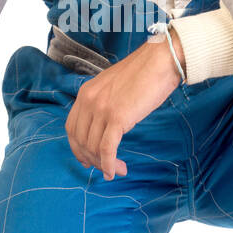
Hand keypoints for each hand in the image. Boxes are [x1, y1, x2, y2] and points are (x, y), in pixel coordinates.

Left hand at [65, 33, 185, 179]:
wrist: (160, 61)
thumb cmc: (144, 74)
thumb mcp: (113, 86)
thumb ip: (104, 102)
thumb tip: (106, 126)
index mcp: (86, 92)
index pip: (71, 127)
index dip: (77, 147)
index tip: (86, 159)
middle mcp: (88, 100)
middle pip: (79, 140)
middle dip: (90, 159)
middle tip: (103, 168)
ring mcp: (101, 109)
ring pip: (92, 147)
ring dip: (103, 164)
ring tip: (118, 170)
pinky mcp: (117, 117)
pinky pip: (106, 149)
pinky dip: (109, 164)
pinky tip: (116, 170)